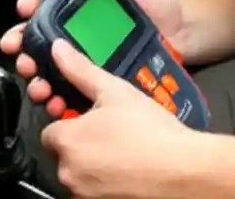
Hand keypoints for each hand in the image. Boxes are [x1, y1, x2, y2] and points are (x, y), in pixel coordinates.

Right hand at [0, 0, 185, 117]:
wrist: (184, 33)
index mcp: (77, 5)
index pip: (43, 4)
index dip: (29, 7)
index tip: (24, 11)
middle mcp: (75, 33)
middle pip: (37, 42)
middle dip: (23, 50)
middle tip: (23, 57)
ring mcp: (85, 60)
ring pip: (50, 71)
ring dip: (37, 79)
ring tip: (38, 85)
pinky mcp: (98, 83)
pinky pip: (73, 92)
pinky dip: (59, 100)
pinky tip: (56, 102)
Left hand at [39, 38, 197, 197]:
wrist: (183, 171)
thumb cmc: (150, 131)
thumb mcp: (115, 91)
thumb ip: (80, 71)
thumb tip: (59, 50)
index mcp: (66, 141)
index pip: (51, 131)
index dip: (70, 123)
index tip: (91, 120)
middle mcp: (68, 173)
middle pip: (65, 155)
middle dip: (83, 145)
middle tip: (112, 134)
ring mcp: (84, 195)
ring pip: (80, 175)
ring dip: (94, 165)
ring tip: (125, 151)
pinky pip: (95, 193)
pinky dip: (107, 184)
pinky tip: (130, 171)